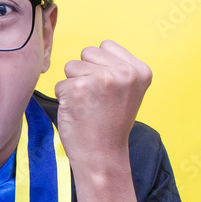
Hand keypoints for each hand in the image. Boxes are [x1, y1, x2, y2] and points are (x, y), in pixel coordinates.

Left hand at [54, 40, 151, 174]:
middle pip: (87, 52)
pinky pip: (60, 83)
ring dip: (74, 84)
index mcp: (140, 70)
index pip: (106, 45)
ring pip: (71, 65)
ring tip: (88, 105)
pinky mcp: (78, 89)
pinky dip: (64, 98)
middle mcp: (124, 72)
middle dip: (85, 73)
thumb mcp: (126, 90)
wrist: (102, 156)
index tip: (107, 91)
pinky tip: (78, 113)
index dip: (99, 66)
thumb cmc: (110, 123)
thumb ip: (116, 67)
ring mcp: (102, 79)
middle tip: (96, 99)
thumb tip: (95, 49)